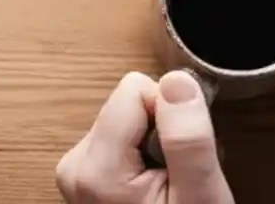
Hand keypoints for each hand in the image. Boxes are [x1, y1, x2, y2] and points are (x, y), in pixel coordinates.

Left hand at [56, 70, 233, 203]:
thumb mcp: (200, 197)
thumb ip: (187, 140)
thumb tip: (177, 82)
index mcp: (94, 170)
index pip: (134, 90)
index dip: (171, 113)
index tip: (183, 153)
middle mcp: (75, 166)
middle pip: (128, 104)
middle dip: (162, 132)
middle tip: (177, 177)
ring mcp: (77, 172)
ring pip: (127, 119)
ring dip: (155, 147)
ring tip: (167, 187)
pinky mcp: (85, 175)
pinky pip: (121, 139)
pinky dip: (144, 157)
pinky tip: (154, 188)